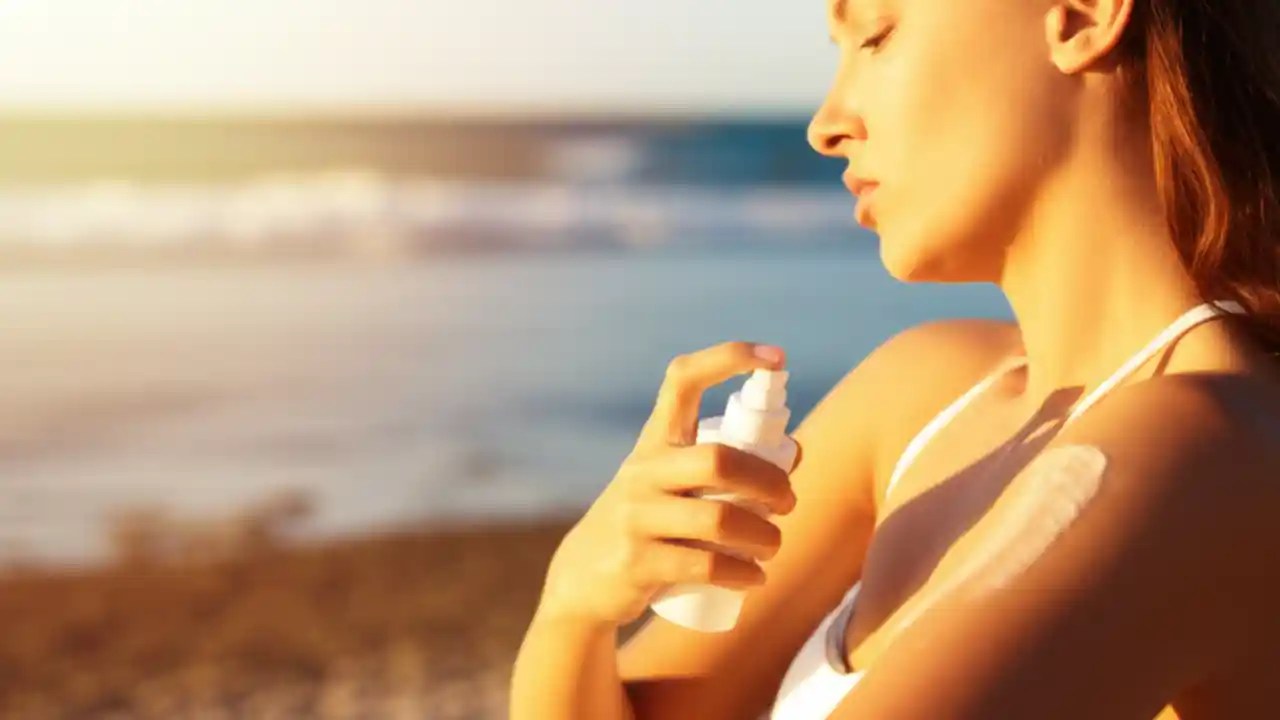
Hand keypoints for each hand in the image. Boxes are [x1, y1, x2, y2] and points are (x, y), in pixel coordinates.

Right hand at [538, 341, 799, 628]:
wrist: (584, 580)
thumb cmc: (647, 524)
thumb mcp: (671, 485)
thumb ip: (724, 467)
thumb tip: (794, 452)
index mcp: (656, 441)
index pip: (683, 379)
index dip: (729, 358)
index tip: (776, 358)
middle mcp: (643, 470)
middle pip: (718, 461)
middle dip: (768, 482)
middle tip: (788, 503)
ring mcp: (636, 516)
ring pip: (718, 519)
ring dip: (763, 537)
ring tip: (774, 547)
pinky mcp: (636, 562)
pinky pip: (704, 564)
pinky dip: (741, 573)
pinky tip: (755, 578)